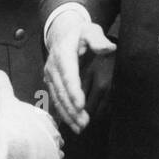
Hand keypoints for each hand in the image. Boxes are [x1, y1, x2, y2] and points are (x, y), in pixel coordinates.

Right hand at [0, 69, 61, 157]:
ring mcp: (52, 147)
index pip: (44, 119)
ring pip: (51, 148)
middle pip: (49, 134)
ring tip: (38, 156)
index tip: (33, 127)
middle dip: (44, 137)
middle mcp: (51, 130)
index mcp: (43, 116)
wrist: (21, 144)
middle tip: (35, 143)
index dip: (38, 123)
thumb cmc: (14, 122)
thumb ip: (4, 89)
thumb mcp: (7, 103)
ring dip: (47, 151)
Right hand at [44, 14, 115, 132]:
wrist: (62, 33)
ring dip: (67, 114)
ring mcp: (50, 75)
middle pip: (61, 91)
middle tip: (84, 123)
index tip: (81, 105)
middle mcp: (53, 67)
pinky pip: (55, 99)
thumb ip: (98, 40)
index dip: (74, 91)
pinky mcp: (50, 82)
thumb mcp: (91, 30)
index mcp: (63, 54)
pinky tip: (71, 124)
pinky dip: (63, 113)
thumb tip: (108, 48)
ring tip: (80, 127)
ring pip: (57, 98)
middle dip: (72, 109)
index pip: (68, 75)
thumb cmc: (80, 33)